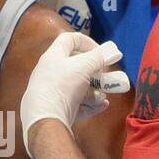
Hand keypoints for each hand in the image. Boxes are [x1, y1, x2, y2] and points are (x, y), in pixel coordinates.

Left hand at [20, 33, 129, 158]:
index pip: (70, 39)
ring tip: (102, 97)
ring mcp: (52, 91)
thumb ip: (99, 58)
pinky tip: (102, 106)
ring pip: (77, 87)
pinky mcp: (55, 109)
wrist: (45, 118)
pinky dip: (89, 104)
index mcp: (54, 56)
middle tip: (105, 77)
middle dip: (94, 73)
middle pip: (76, 66)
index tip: (102, 53)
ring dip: (94, 91)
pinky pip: (75, 103)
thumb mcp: (84, 66)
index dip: (88, 42)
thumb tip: (113, 51)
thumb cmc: (63, 85)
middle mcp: (50, 72)